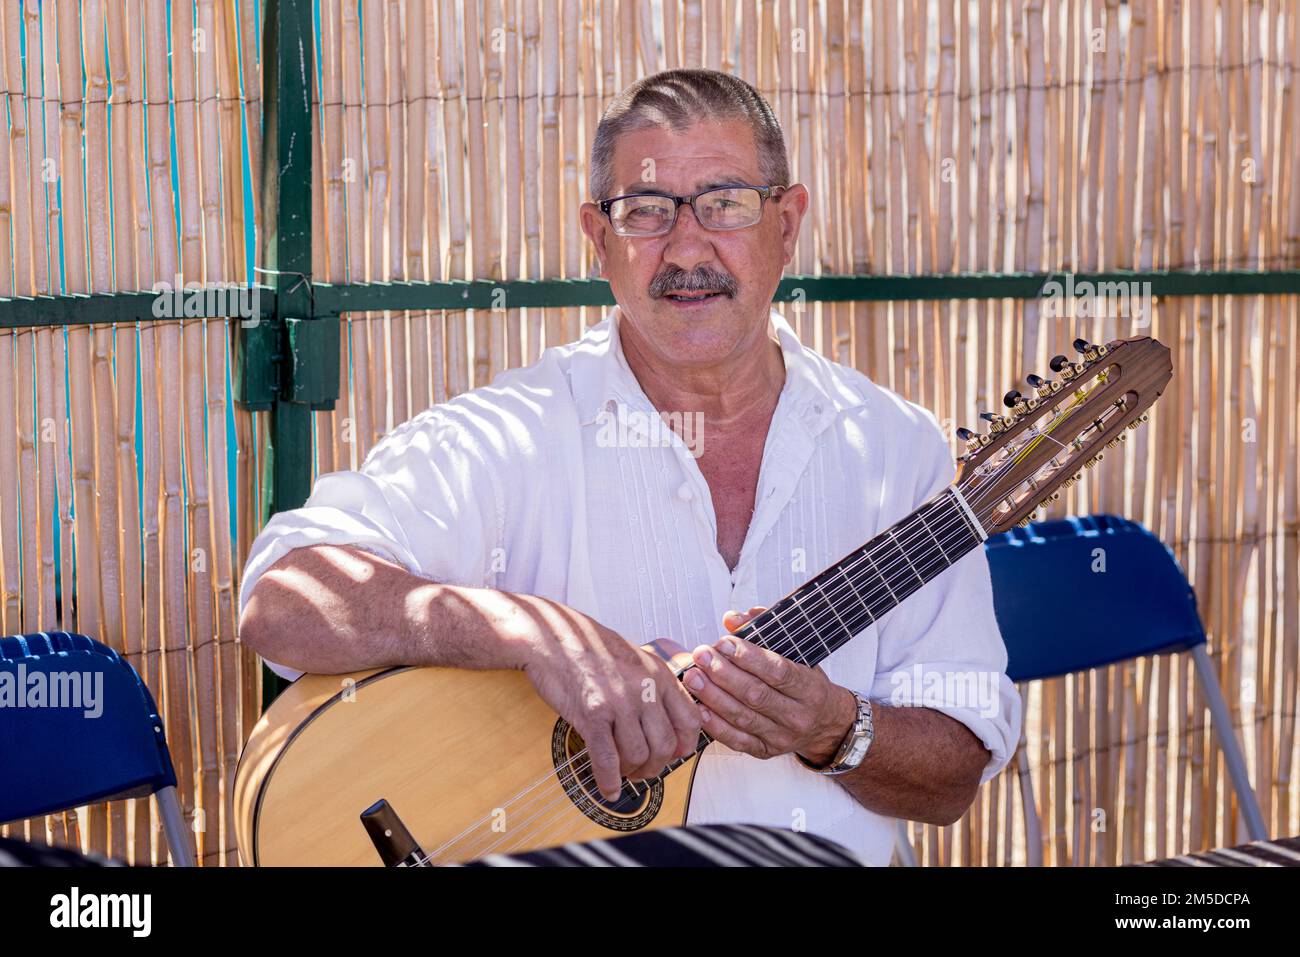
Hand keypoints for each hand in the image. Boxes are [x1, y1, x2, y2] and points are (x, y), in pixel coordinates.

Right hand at [517, 601, 701, 800]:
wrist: (551, 637)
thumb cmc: (590, 648)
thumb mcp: (635, 658)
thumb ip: (655, 686)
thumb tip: (667, 722)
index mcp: (659, 674)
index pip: (689, 720)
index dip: (684, 745)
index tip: (674, 755)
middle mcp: (645, 688)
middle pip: (665, 745)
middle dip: (654, 766)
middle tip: (641, 770)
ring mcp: (619, 702)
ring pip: (638, 756)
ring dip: (630, 771)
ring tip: (621, 770)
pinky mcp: (592, 714)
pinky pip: (607, 760)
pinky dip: (609, 781)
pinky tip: (608, 789)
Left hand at [685, 607, 857, 764]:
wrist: (825, 725)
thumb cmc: (806, 683)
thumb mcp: (797, 653)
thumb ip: (765, 630)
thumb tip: (732, 618)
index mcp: (810, 688)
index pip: (778, 671)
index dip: (748, 657)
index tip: (723, 643)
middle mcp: (797, 715)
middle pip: (756, 695)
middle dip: (723, 674)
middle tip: (701, 656)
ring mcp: (781, 737)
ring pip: (743, 717)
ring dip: (713, 696)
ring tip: (693, 677)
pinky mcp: (765, 751)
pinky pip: (737, 740)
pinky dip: (715, 725)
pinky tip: (698, 708)